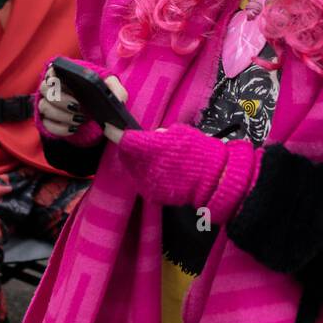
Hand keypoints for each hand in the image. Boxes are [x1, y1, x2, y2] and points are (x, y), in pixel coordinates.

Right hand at [37, 64, 127, 138]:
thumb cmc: (100, 93)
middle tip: (78, 106)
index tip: (69, 85)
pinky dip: (60, 128)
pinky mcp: (48, 120)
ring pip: (45, 107)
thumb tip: (118, 100)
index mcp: (64, 74)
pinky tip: (73, 129)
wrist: (97, 114)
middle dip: (61, 99)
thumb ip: (116, 89)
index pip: (51, 71)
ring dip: (62, 114)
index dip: (56, 78)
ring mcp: (48, 104)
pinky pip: (47, 124)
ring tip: (80, 119)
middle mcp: (52, 88)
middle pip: (45, 90)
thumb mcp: (111, 88)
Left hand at [117, 123, 241, 209]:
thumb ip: (161, 134)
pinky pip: (143, 181)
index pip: (124, 139)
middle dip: (131, 148)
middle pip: (127, 155)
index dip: (116, 132)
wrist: (212, 181)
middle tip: (143, 144)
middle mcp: (143, 167)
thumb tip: (152, 136)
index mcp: (150, 148)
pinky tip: (161, 172)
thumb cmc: (199, 152)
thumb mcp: (180, 133)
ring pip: (133, 169)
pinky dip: (147, 175)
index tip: (110, 126)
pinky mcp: (151, 195)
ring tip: (156, 159)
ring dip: (139, 162)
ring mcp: (146, 183)